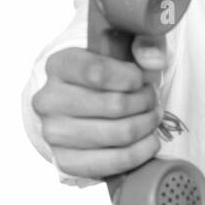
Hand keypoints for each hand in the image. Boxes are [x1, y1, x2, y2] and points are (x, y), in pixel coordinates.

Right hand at [30, 35, 168, 179]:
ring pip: (120, 133)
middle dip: (145, 102)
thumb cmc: (104, 77)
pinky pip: (116, 161)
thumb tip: (155, 61)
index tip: (141, 79)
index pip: (97, 72)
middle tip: (152, 99)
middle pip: (115, 105)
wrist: (77, 109)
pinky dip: (141, 151)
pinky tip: (149, 140)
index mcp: (59, 65)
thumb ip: (144, 42)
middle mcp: (49, 100)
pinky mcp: (67, 161)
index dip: (130, 77)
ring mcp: (54, 133)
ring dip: (147, 125)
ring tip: (152, 116)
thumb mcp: (121, 48)